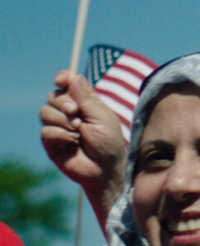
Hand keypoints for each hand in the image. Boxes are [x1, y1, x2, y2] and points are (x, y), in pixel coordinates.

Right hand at [40, 70, 126, 229]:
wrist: (104, 168)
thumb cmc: (109, 142)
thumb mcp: (102, 117)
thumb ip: (86, 98)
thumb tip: (74, 77)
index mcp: (84, 102)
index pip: (68, 84)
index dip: (62, 78)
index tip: (61, 79)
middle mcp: (69, 112)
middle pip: (52, 96)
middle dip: (63, 101)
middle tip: (76, 112)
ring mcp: (59, 126)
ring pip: (45, 112)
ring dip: (62, 120)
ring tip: (78, 131)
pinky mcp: (51, 142)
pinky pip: (46, 131)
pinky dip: (60, 134)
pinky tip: (72, 141)